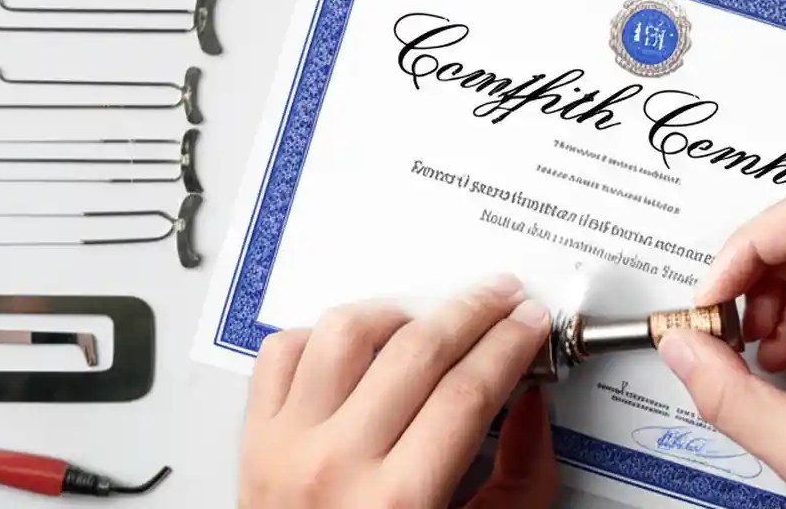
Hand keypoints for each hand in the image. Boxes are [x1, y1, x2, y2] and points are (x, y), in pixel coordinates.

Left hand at [239, 276, 558, 508]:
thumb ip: (518, 483)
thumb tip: (530, 406)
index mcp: (397, 504)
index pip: (467, 391)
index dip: (509, 345)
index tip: (529, 325)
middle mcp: (335, 466)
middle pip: (418, 351)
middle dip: (473, 311)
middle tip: (501, 298)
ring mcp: (287, 445)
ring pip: (346, 333)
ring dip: (397, 312)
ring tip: (427, 318)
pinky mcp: (254, 436)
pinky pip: (281, 351)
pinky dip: (320, 334)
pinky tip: (354, 345)